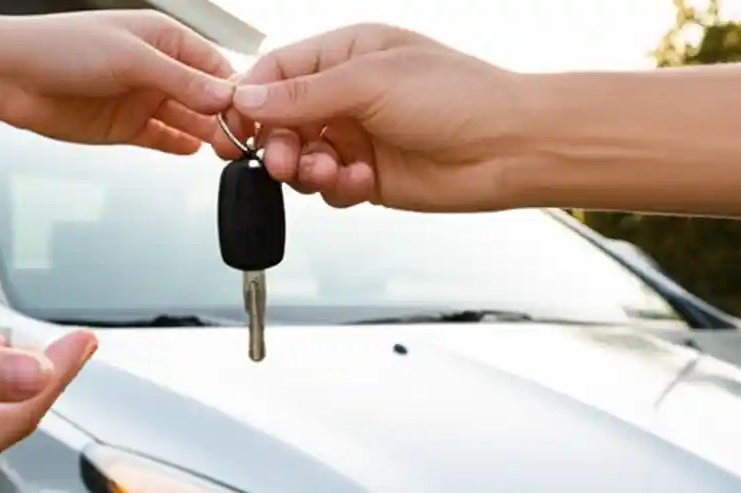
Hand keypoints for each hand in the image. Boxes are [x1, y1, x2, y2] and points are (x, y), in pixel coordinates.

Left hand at [0, 10, 235, 154]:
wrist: (11, 76)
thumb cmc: (60, 48)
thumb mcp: (129, 58)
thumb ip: (178, 80)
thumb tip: (220, 96)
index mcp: (163, 39)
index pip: (214, 66)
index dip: (233, 90)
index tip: (250, 113)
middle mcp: (155, 69)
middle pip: (205, 97)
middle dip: (224, 117)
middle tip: (240, 139)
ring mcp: (141, 99)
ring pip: (187, 120)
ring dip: (206, 134)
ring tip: (223, 149)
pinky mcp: (125, 127)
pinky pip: (162, 138)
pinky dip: (178, 146)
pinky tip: (193, 151)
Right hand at [215, 24, 526, 210]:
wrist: (509, 149)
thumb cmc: (461, 98)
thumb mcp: (370, 83)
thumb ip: (302, 96)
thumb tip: (247, 100)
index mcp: (346, 54)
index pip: (276, 74)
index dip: (249, 100)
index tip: (231, 126)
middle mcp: (347, 94)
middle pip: (280, 121)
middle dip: (275, 144)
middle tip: (281, 160)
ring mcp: (357, 137)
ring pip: (300, 159)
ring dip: (305, 171)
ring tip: (326, 172)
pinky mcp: (367, 177)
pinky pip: (328, 187)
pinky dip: (336, 189)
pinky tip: (361, 182)